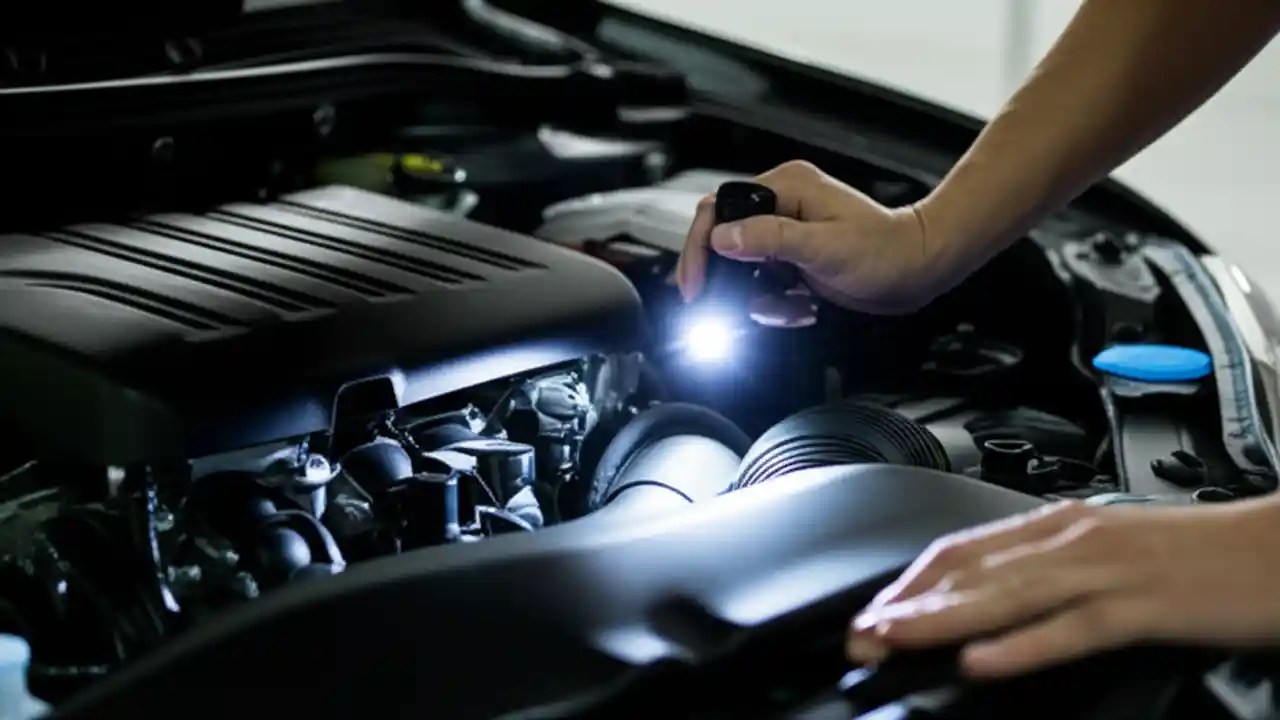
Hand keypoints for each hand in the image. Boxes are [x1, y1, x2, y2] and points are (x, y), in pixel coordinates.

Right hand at [675, 161, 946, 315]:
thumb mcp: (825, 246)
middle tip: (716, 306)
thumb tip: (723, 237)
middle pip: (724, 238)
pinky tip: (798, 309)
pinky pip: (764, 282)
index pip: (719, 209)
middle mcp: (782, 204)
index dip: (700, 246)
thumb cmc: (886, 251)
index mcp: (785, 186)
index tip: (696, 282)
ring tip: (785, 308)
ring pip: (742, 267)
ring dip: (754, 296)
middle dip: (722, 278)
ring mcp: (788, 232)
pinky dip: (773, 302)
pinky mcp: (795, 256)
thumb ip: (771, 239)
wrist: (919, 269)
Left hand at [847, 499, 1279, 678]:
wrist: (1276, 548)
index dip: (911, 582)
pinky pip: (1072, 629)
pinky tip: (982, 661)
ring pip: (1005, 596)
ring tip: (893, 638)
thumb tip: (994, 594)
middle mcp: (1072, 541)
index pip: (962, 550)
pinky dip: (1023, 646)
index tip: (874, 610)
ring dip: (941, 619)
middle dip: (909, 604)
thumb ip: (1050, 567)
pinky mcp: (1143, 608)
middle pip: (970, 573)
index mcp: (1061, 526)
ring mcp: (1105, 573)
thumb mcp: (1107, 551)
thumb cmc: (1198, 553)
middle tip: (860, 634)